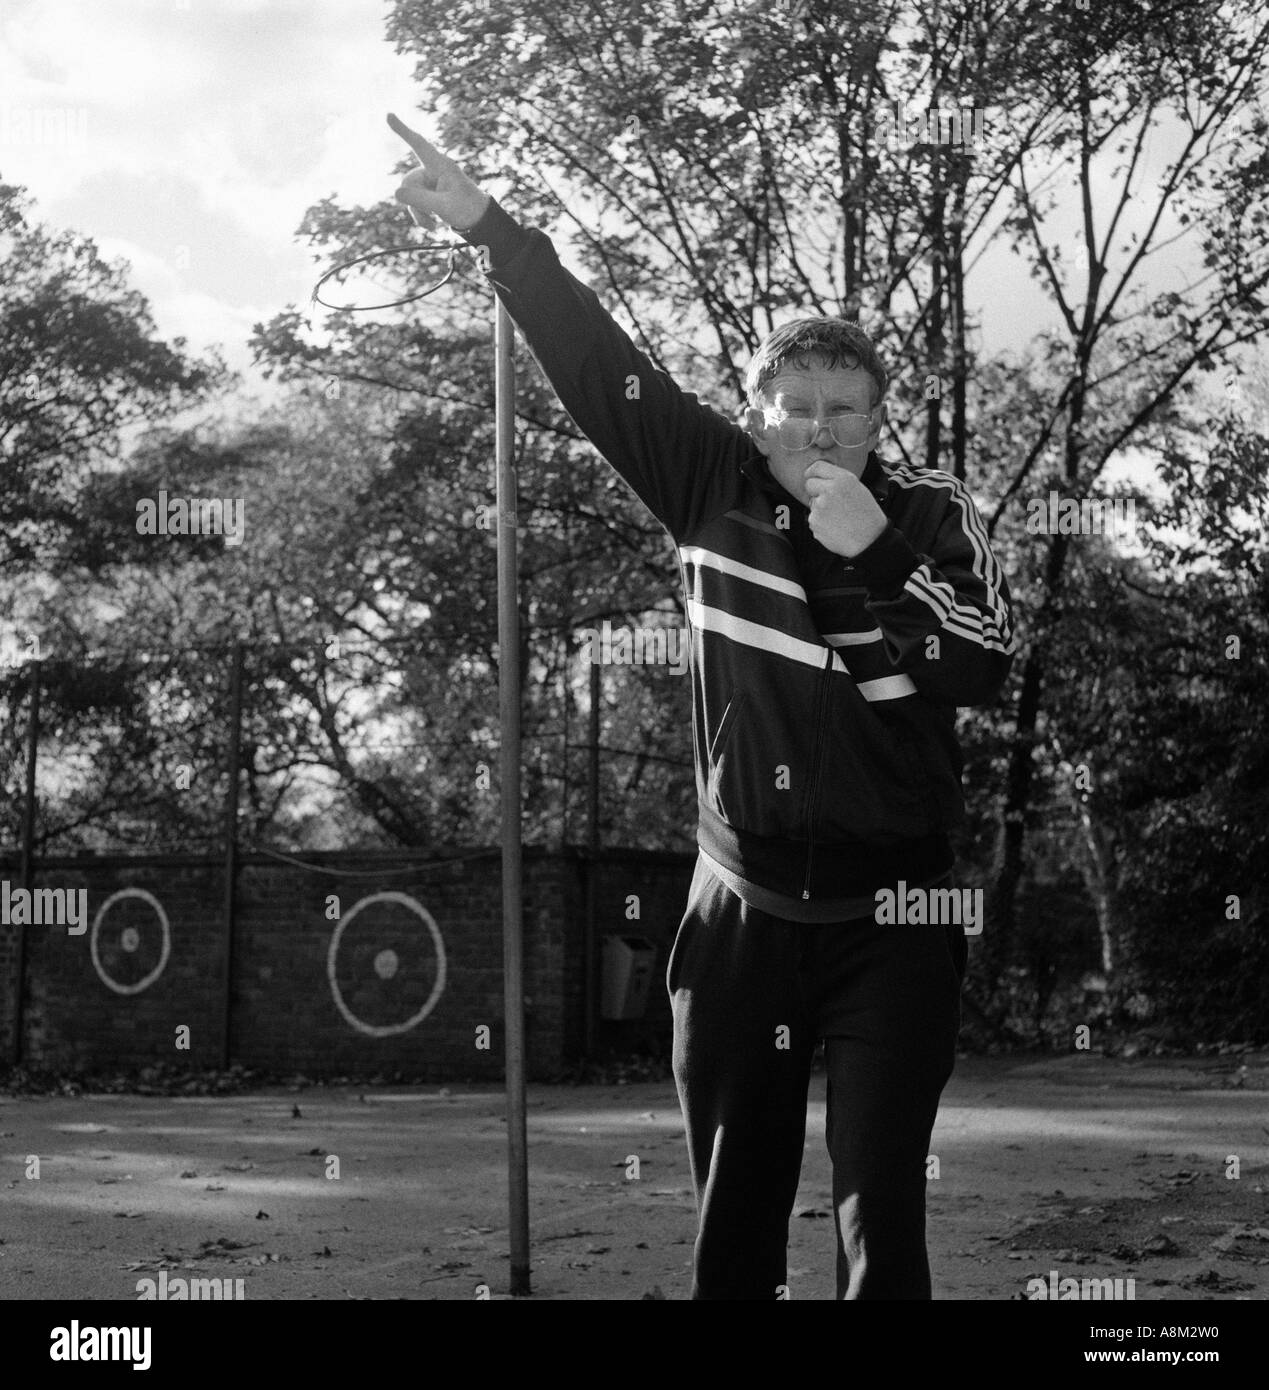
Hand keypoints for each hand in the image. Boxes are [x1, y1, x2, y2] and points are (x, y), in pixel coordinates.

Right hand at [387, 113, 490, 232]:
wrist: (478, 221)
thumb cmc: (466, 209)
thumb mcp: (444, 207)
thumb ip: (420, 199)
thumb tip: (396, 193)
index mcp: (441, 166)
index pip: (419, 145)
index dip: (403, 131)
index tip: (389, 115)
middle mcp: (433, 170)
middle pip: (409, 181)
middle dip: (414, 201)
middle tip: (430, 217)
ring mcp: (430, 182)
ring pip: (410, 194)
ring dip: (418, 212)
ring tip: (433, 225)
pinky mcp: (428, 192)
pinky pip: (414, 202)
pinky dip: (420, 215)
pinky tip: (433, 225)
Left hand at [804, 461, 886, 557]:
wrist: (869, 540)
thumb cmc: (866, 515)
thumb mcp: (858, 489)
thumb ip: (838, 481)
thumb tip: (819, 477)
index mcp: (843, 479)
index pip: (817, 467)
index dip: (812, 472)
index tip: (811, 476)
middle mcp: (829, 490)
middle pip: (809, 484)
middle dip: (815, 491)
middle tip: (830, 502)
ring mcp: (819, 507)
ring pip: (812, 504)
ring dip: (820, 510)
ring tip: (839, 518)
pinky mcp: (814, 522)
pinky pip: (813, 519)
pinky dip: (821, 523)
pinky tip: (835, 527)